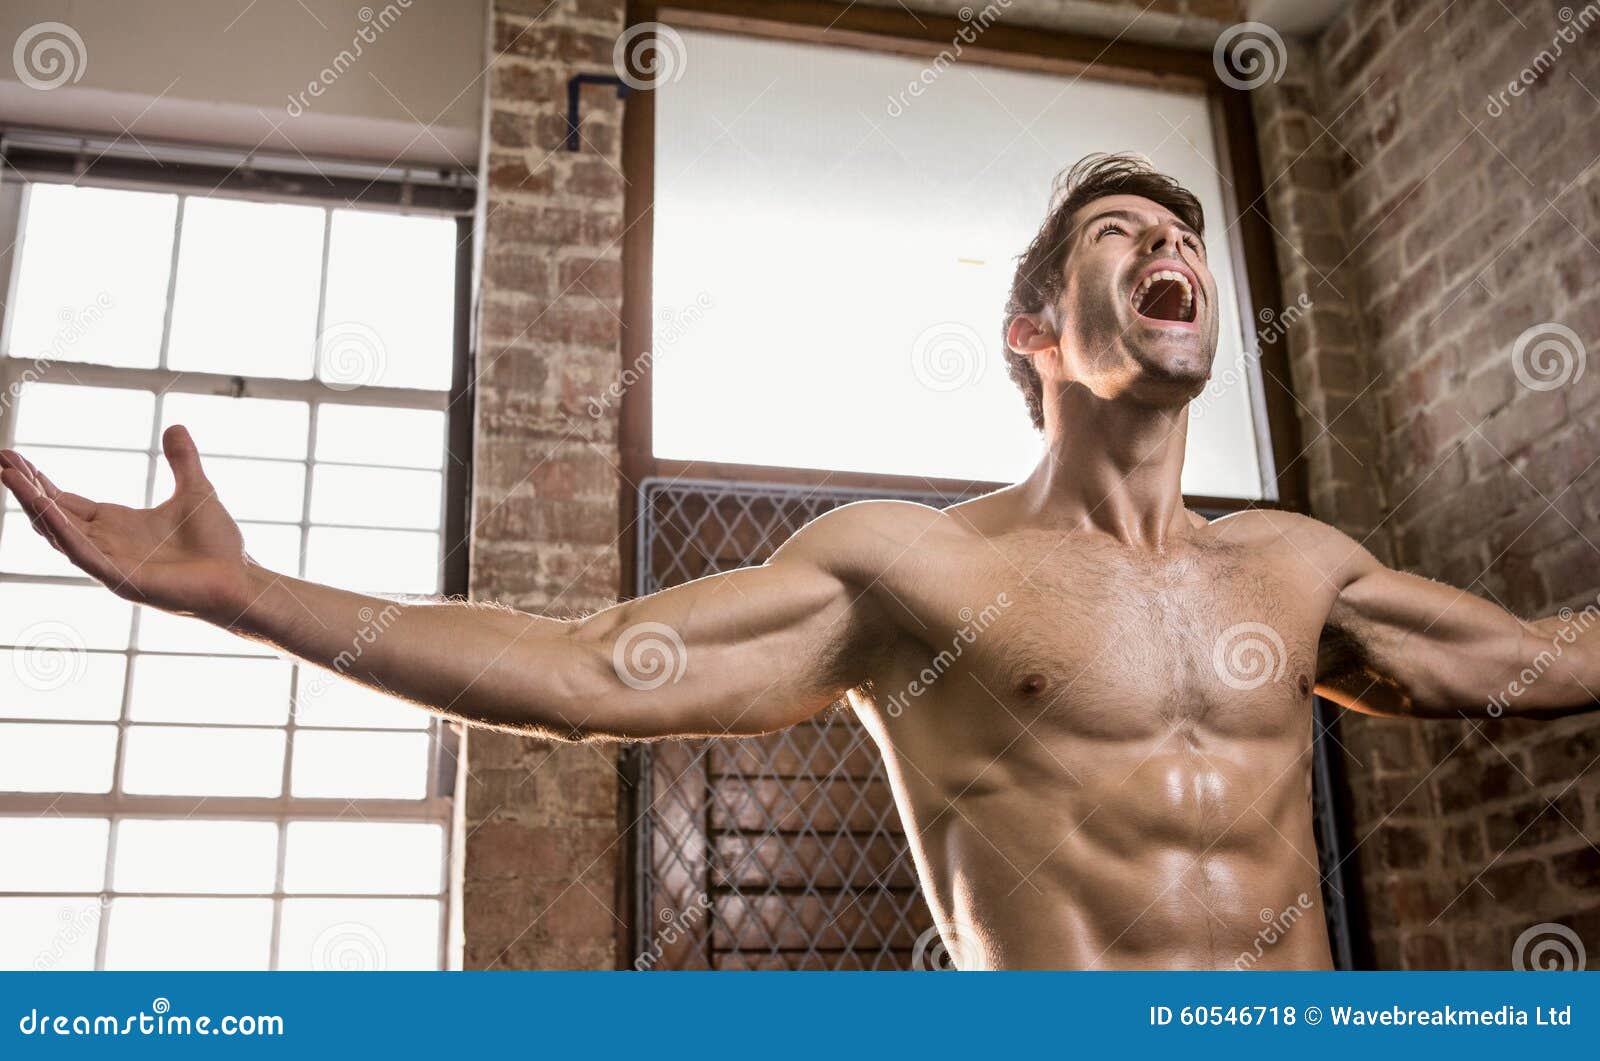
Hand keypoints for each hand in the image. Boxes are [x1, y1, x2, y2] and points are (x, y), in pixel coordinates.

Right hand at [0, 425, 255, 623]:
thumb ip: (182, 460)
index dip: (39, 482)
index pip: (66, 501)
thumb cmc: (218, 545)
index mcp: (116, 525)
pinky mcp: (123, 580)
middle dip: (26, 489)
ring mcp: (111, 564)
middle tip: (0, 461)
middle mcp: (106, 544)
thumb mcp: (196, 490)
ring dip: (35, 507)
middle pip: (54, 514)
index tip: (12, 458)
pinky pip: (85, 556)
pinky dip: (64, 534)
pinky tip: (46, 512)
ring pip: (60, 534)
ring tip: (9, 478)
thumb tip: (174, 426)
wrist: (240, 580)